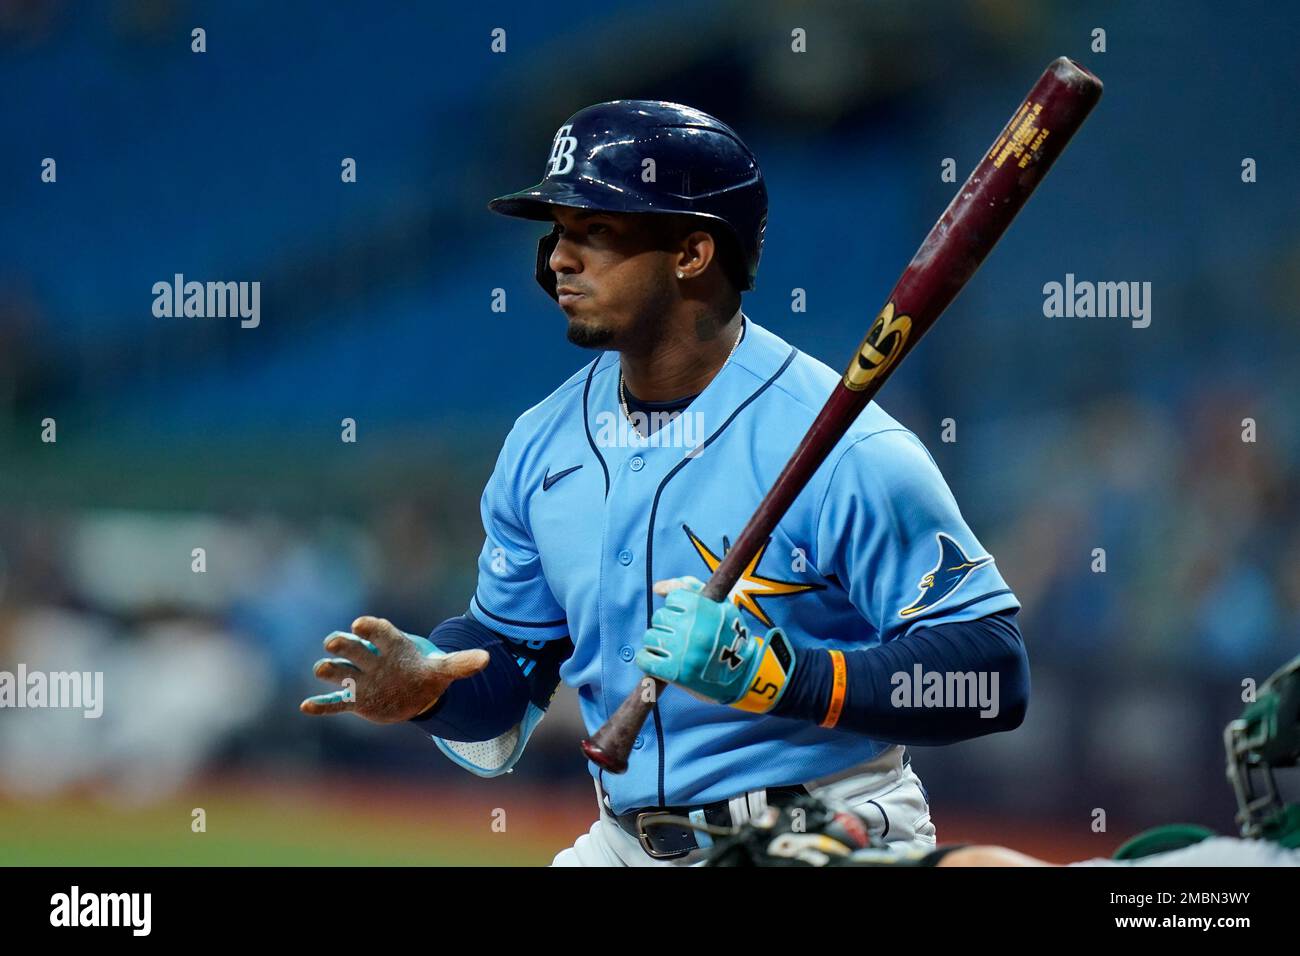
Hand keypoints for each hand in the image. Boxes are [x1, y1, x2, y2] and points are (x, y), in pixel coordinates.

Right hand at [300, 616, 488, 723]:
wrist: (413, 693)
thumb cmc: (425, 675)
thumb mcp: (443, 671)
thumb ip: (461, 664)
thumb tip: (488, 658)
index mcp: (392, 646)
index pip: (379, 631)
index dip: (370, 627)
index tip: (361, 624)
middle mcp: (371, 659)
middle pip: (353, 647)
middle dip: (343, 644)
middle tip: (335, 642)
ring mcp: (361, 680)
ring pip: (340, 671)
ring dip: (330, 670)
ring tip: (322, 669)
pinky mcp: (356, 700)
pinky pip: (336, 702)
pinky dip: (323, 704)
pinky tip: (307, 707)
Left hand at [634, 576, 795, 712]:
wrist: (743, 674)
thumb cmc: (729, 635)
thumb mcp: (721, 605)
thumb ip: (690, 586)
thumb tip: (657, 588)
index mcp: (704, 608)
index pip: (673, 598)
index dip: (679, 607)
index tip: (688, 617)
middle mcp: (692, 628)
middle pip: (659, 617)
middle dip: (668, 625)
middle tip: (681, 635)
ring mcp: (683, 651)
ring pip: (650, 637)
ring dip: (658, 642)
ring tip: (672, 649)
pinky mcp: (675, 673)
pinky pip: (645, 659)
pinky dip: (648, 659)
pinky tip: (660, 661)